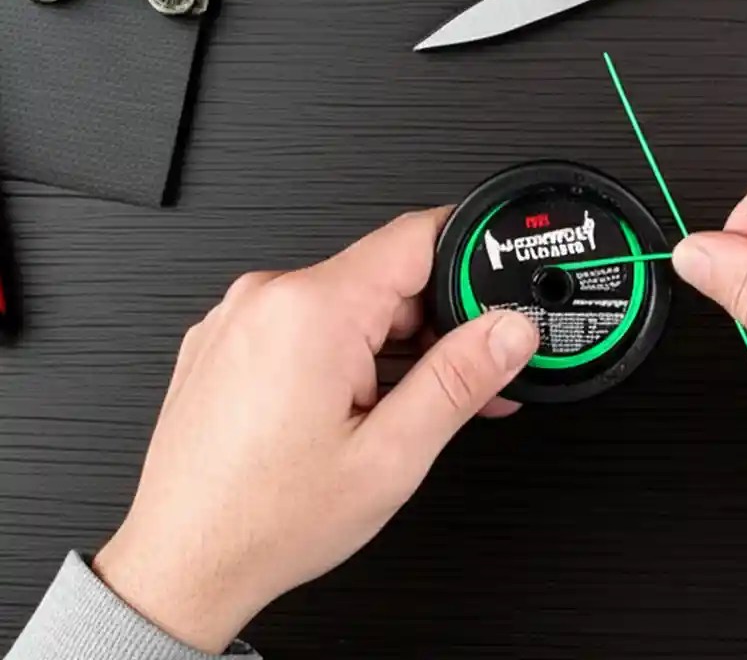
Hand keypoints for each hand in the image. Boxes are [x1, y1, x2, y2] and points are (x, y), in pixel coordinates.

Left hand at [93, 209, 538, 653]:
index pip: (416, 237)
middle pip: (385, 278)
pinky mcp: (226, 345)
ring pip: (347, 306)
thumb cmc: (267, 519)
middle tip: (469, 380)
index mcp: (312, 311)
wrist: (184, 562)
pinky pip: (305, 328)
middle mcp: (267, 300)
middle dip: (436, 325)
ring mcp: (239, 321)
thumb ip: (460, 380)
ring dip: (391, 349)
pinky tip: (360, 411)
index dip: (472, 257)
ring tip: (407, 415)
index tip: (500, 292)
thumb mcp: (391, 454)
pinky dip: (344, 358)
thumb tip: (509, 331)